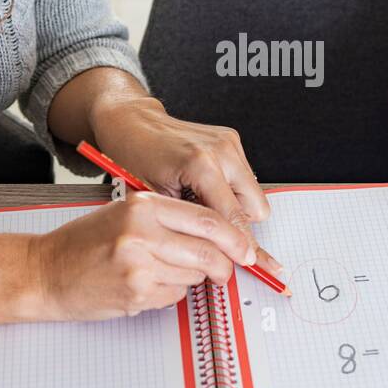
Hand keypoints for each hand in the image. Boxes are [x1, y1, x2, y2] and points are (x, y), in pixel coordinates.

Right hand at [28, 191, 258, 320]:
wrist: (44, 272)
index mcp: (142, 205)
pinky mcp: (135, 293)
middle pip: (208, 251)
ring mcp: (138, 265)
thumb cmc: (84, 242)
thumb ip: (168, 219)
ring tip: (162, 272)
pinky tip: (146, 285)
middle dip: (224, 266)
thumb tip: (219, 236)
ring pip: (194, 277)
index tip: (247, 250)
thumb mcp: (124, 214)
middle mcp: (141, 231)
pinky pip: (174, 296)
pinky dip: (170, 294)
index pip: (207, 220)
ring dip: (191, 280)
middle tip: (225, 271)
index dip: (235, 238)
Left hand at [90, 96, 285, 279]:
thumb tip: (212, 255)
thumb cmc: (134, 158)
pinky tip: (205, 190)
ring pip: (254, 195)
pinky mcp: (231, 139)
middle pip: (255, 209)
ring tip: (203, 205)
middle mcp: (221, 150)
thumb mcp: (156, 201)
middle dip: (239, 226)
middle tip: (213, 234)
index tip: (250, 265)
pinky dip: (231, 191)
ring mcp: (229, 142)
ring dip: (235, 208)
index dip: (241, 246)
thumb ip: (188, 226)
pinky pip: (245, 179)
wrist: (131, 123)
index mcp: (201, 164)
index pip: (234, 218)